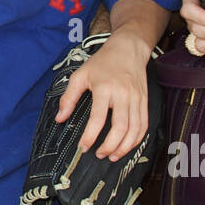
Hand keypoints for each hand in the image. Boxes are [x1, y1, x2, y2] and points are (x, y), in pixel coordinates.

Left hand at [57, 30, 149, 161]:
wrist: (128, 49)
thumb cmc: (102, 62)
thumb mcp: (80, 75)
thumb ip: (68, 97)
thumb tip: (60, 118)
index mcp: (104, 88)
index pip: (98, 118)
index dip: (90, 136)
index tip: (83, 147)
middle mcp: (123, 95)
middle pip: (120, 128)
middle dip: (109, 146)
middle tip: (99, 155)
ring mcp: (136, 99)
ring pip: (135, 130)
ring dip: (124, 147)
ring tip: (112, 156)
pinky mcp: (145, 101)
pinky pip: (144, 125)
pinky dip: (137, 140)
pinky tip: (127, 147)